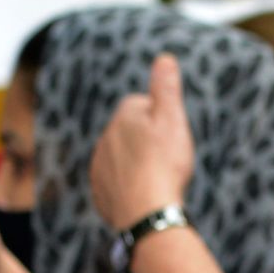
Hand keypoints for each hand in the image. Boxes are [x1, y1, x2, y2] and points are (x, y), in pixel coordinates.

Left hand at [91, 55, 195, 230]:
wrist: (147, 215)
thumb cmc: (164, 166)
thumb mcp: (172, 121)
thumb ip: (166, 89)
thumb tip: (165, 58)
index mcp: (124, 114)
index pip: (142, 106)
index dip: (162, 120)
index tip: (173, 139)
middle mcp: (106, 136)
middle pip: (132, 134)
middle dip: (148, 143)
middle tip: (168, 164)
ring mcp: (100, 166)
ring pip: (122, 159)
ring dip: (137, 166)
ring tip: (157, 183)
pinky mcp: (100, 192)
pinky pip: (116, 185)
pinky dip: (128, 189)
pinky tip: (144, 198)